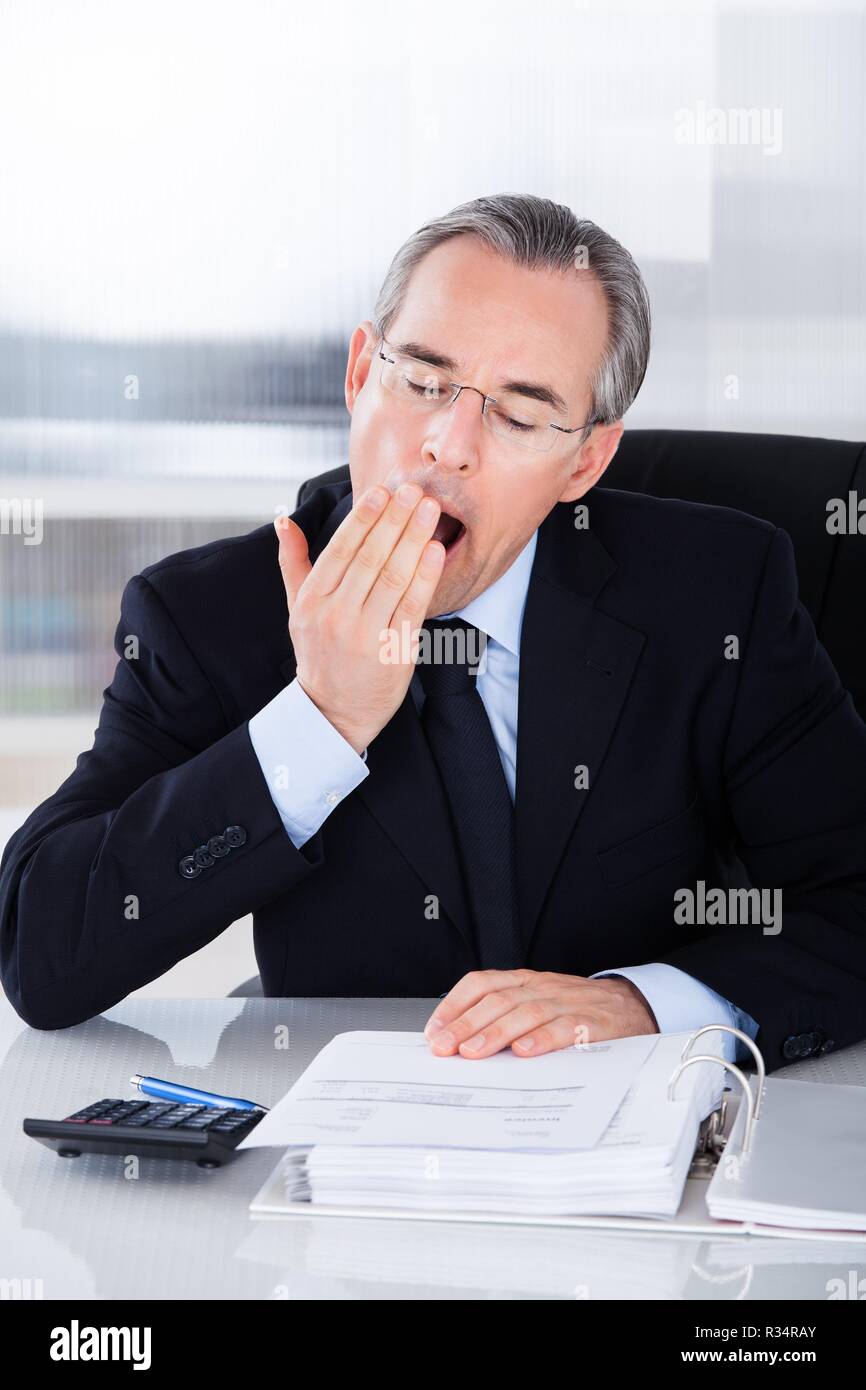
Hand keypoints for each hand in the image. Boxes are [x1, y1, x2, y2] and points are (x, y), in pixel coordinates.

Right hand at [275, 483, 445, 753]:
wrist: (333, 712)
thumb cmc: (320, 654)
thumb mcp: (298, 609)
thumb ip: (293, 562)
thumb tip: (284, 519)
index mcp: (313, 600)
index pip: (342, 550)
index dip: (364, 518)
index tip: (383, 491)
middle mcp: (336, 615)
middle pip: (371, 558)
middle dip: (395, 520)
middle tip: (415, 491)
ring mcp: (365, 634)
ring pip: (393, 577)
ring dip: (414, 539)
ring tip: (430, 511)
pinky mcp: (393, 652)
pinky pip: (412, 606)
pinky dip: (425, 576)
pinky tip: (435, 551)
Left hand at [424, 969, 658, 1058]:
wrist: (633, 1006)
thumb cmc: (577, 1009)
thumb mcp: (538, 1004)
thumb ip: (504, 1017)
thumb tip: (459, 1043)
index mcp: (525, 981)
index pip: (481, 983)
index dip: (455, 1005)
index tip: (434, 1031)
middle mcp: (542, 988)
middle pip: (498, 1000)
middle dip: (466, 1024)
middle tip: (444, 1047)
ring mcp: (567, 1003)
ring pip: (526, 1012)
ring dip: (496, 1033)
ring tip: (474, 1053)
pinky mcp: (592, 1022)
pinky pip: (565, 1028)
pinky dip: (543, 1039)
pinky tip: (525, 1052)